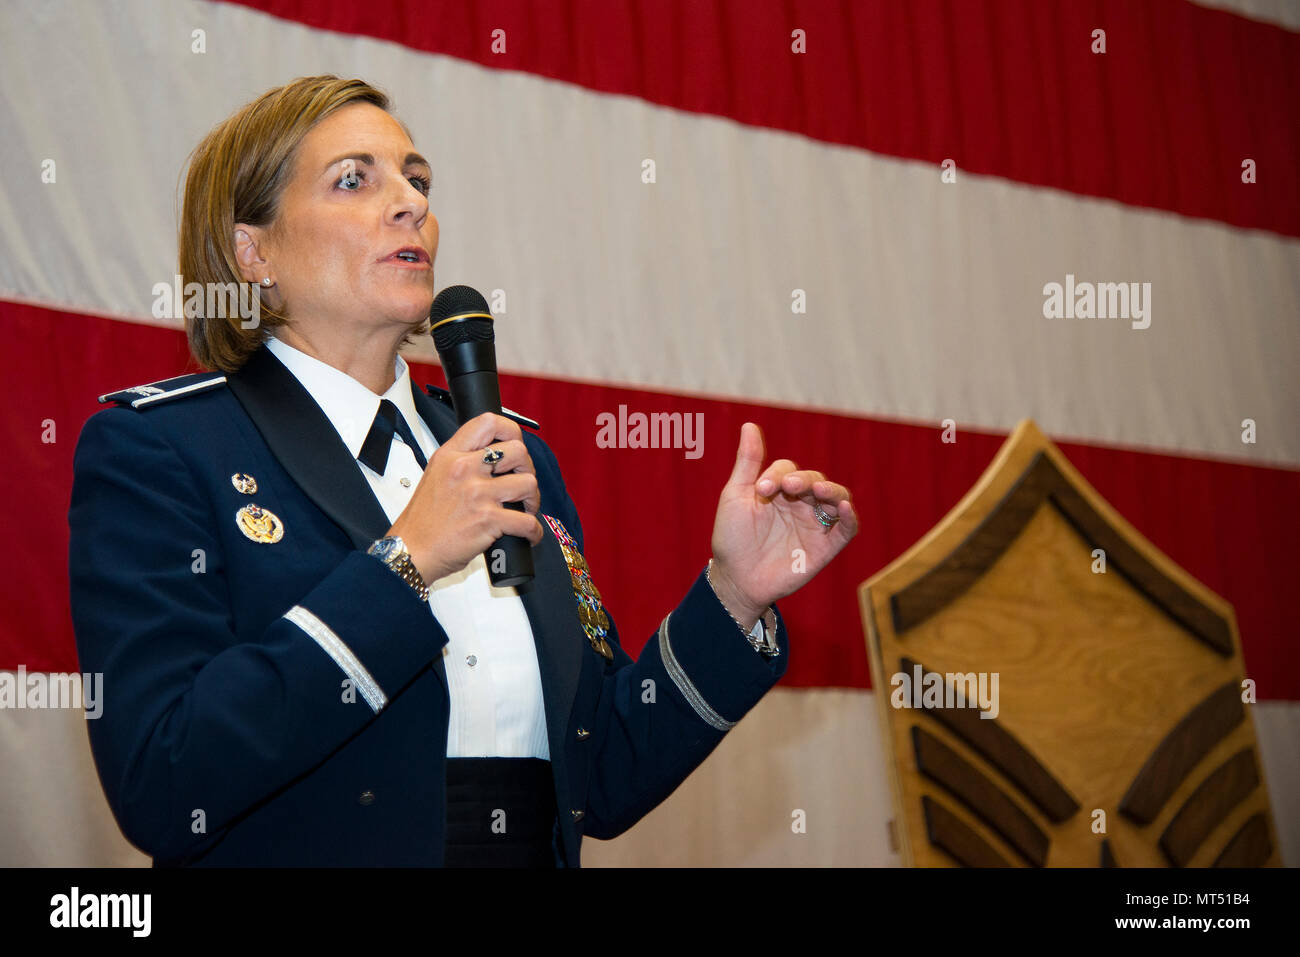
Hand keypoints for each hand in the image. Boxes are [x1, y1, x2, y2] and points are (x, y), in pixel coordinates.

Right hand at [387, 412, 543, 582]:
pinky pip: (527, 521)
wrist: (411, 550)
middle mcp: (465, 469)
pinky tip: (528, 534)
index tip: (515, 444)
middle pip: (518, 451)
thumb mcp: (435, 475)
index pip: (488, 422)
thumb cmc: (423, 521)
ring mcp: (477, 493)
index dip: (511, 430)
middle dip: (527, 469)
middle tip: (521, 483)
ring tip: (525, 509)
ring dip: (532, 499)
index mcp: (451, 455)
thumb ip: (461, 461)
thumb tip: (494, 458)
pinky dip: (534, 532)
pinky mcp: (488, 519)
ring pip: (528, 483)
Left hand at [709, 423, 857, 624]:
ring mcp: (815, 525)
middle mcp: (801, 505)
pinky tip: (842, 507)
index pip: (789, 470)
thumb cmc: (732, 538)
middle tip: (788, 487)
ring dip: (831, 490)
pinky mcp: (826, 547)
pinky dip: (849, 516)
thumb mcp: (737, 496)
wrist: (736, 579)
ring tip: (819, 490)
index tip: (762, 490)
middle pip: (816, 480)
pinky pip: (846, 529)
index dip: (779, 474)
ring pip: (836, 499)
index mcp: (780, 491)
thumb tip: (749, 425)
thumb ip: (748, 462)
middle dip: (805, 479)